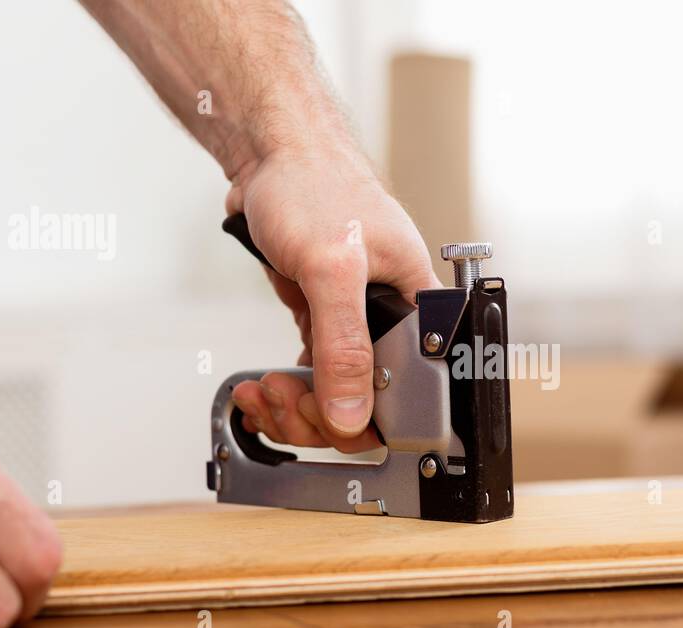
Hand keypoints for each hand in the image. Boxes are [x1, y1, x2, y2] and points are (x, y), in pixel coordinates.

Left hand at [225, 147, 440, 452]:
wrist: (271, 155)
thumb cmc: (315, 185)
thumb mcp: (333, 268)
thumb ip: (344, 344)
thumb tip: (352, 412)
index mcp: (420, 304)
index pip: (416, 388)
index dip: (374, 415)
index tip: (331, 416)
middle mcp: (395, 318)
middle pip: (373, 402)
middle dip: (323, 415)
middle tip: (286, 401)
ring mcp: (356, 322)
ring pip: (339, 395)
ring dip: (297, 407)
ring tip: (265, 394)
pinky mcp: (324, 318)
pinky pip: (313, 374)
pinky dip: (287, 389)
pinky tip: (262, 389)